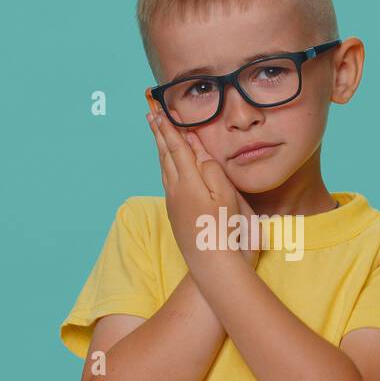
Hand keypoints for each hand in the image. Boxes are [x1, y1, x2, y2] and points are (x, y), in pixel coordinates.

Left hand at [146, 101, 258, 269]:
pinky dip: (166, 167)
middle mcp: (176, 192)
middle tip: (151, 116)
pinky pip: (168, 183)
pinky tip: (168, 169)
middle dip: (160, 135)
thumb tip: (198, 152)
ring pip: (164, 171)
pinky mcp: (176, 217)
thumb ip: (211, 170)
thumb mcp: (226, 195)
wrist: (215, 268)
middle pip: (165, 156)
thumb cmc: (227, 232)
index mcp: (189, 182)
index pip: (177, 148)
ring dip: (161, 150)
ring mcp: (174, 206)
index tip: (159, 111)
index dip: (169, 128)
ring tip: (158, 137)